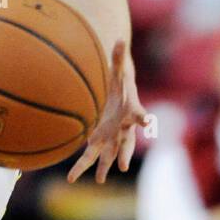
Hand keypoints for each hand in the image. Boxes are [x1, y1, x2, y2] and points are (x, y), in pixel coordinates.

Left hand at [68, 40, 148, 183]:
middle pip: (126, 143)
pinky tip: (72, 178)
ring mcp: (113, 136)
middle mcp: (124, 128)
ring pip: (109, 155)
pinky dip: (83, 164)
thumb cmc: (122, 81)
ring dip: (103, 167)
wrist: (121, 95)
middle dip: (125, 154)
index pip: (139, 114)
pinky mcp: (100, 139)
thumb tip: (119, 38)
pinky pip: (91, 154)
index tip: (147, 123)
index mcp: (131, 110)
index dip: (144, 119)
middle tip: (124, 166)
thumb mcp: (119, 68)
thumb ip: (119, 56)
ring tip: (98, 181)